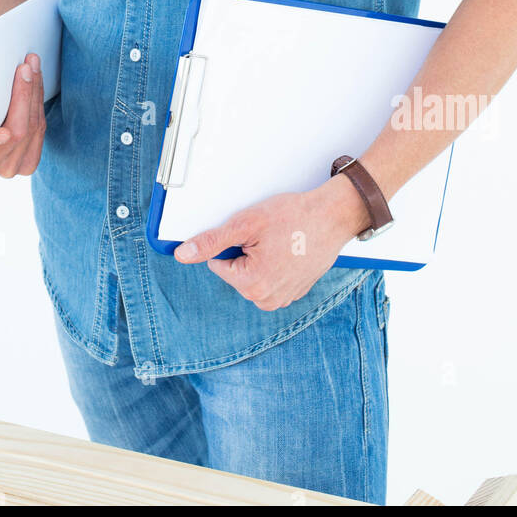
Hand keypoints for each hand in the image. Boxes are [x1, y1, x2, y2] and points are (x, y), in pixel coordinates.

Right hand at [0, 51, 45, 177]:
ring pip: (33, 128)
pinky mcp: (30, 159)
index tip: (3, 133)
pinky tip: (37, 79)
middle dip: (24, 95)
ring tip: (32, 64)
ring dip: (35, 91)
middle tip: (24, 66)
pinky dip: (39, 100)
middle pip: (17, 134)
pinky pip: (40, 128)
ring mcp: (12, 165)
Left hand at [172, 176, 369, 310]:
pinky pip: (270, 278)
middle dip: (246, 251)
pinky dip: (275, 263)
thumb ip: (212, 242)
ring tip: (280, 242)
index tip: (253, 233)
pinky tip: (289, 249)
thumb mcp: (246, 224)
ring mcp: (282, 298)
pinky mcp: (294, 292)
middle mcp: (266, 299)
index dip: (233, 242)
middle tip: (268, 235)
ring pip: (252, 275)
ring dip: (260, 257)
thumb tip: (182, 254)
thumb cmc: (294, 217)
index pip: (218, 263)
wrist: (333, 217)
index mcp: (251, 285)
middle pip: (234, 271)